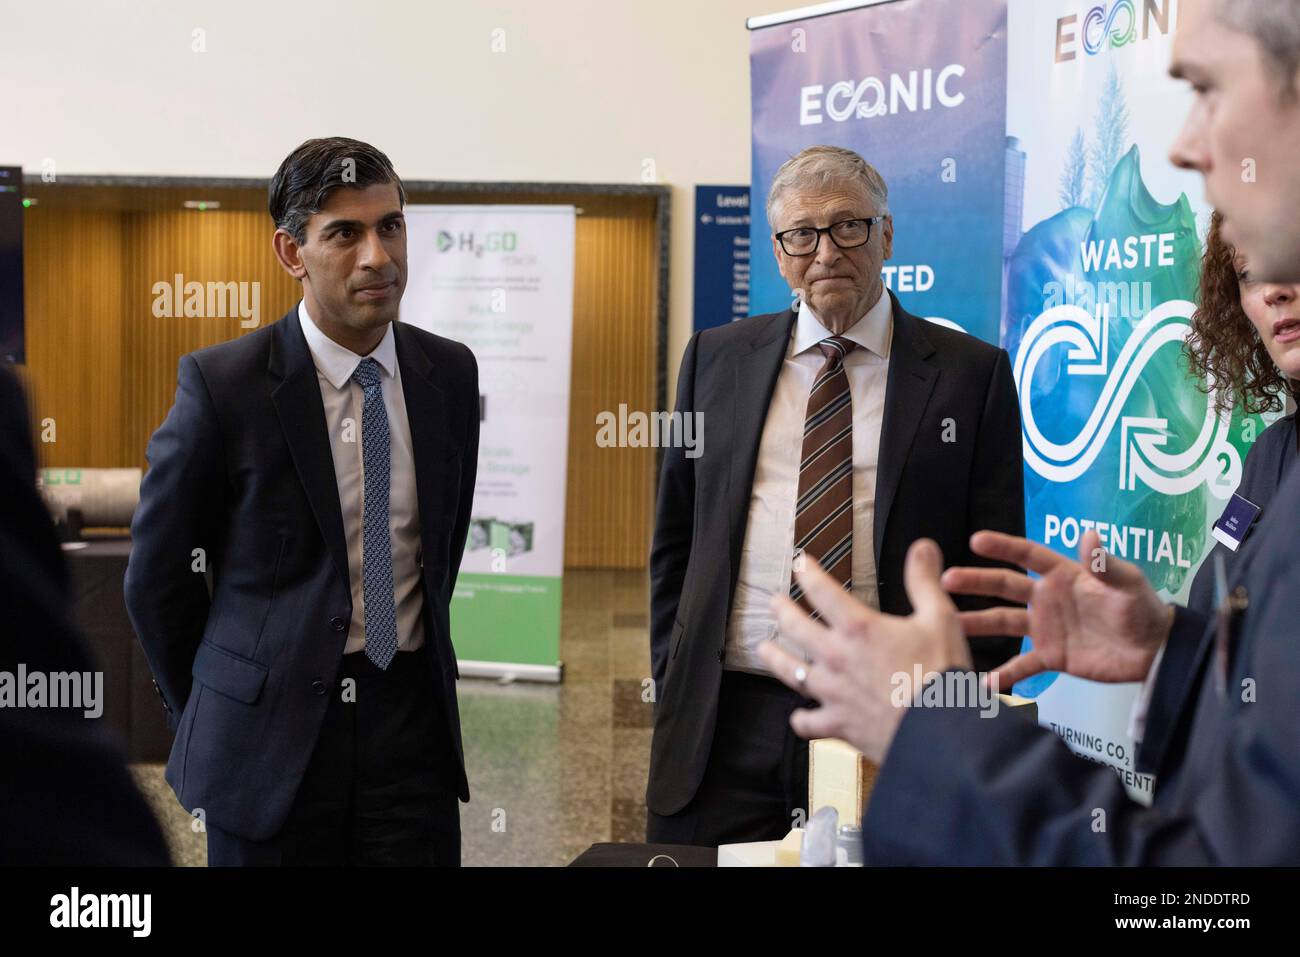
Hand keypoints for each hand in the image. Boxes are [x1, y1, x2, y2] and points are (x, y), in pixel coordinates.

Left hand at [757, 539, 970, 763]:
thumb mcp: (939, 619)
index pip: (822, 591)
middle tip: (774, 602)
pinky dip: (801, 719)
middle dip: (781, 610)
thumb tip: (923, 548)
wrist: (940, 730)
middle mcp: (837, 657)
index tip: (799, 564)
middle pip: (795, 627)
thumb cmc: (941, 675)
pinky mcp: (838, 724)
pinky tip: (798, 716)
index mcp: (858, 628)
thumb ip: (924, 582)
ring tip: (764, 649)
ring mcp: (833, 692)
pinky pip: (808, 722)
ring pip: (791, 672)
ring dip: (775, 658)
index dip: (807, 572)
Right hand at [940, 529, 1172, 686]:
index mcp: (1063, 574)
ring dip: (976, 623)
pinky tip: (983, 682)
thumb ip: (1105, 564)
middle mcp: (1047, 598)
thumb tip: (1089, 535)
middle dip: (975, 582)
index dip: (1003, 547)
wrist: (1156, 652)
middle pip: (1004, 586)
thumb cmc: (1143, 610)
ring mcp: (1045, 628)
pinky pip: (1022, 665)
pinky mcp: (1051, 657)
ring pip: (1003, 622)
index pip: (1027, 555)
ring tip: (949, 624)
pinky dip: (1004, 674)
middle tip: (945, 580)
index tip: (976, 540)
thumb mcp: (1128, 584)